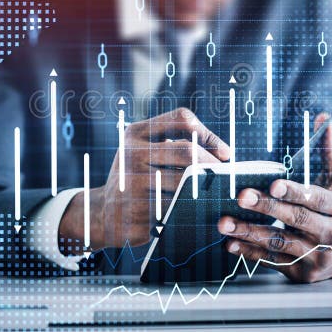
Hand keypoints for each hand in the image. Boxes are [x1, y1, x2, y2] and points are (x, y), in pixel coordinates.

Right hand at [60, 107, 229, 250]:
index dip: (209, 134)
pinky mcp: (136, 212)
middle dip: (212, 165)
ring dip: (206, 190)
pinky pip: (176, 210)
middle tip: (227, 178)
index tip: (225, 154)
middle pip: (187, 152)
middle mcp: (131, 153)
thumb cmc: (138, 176)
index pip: (181, 118)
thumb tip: (224, 155)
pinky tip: (200, 212)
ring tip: (217, 195)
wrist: (104, 212)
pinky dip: (193, 210)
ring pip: (184, 184)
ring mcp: (132, 184)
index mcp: (136, 133)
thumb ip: (179, 142)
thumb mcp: (147, 150)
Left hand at [218, 113, 331, 281]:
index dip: (296, 191)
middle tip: (241, 196)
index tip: (273, 184)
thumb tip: (322, 118)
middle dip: (268, 209)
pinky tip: (231, 244)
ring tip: (225, 223)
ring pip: (281, 244)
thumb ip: (329, 150)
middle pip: (298, 221)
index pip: (318, 199)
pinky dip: (250, 254)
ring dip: (250, 233)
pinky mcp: (303, 274)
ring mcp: (318, 257)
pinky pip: (273, 263)